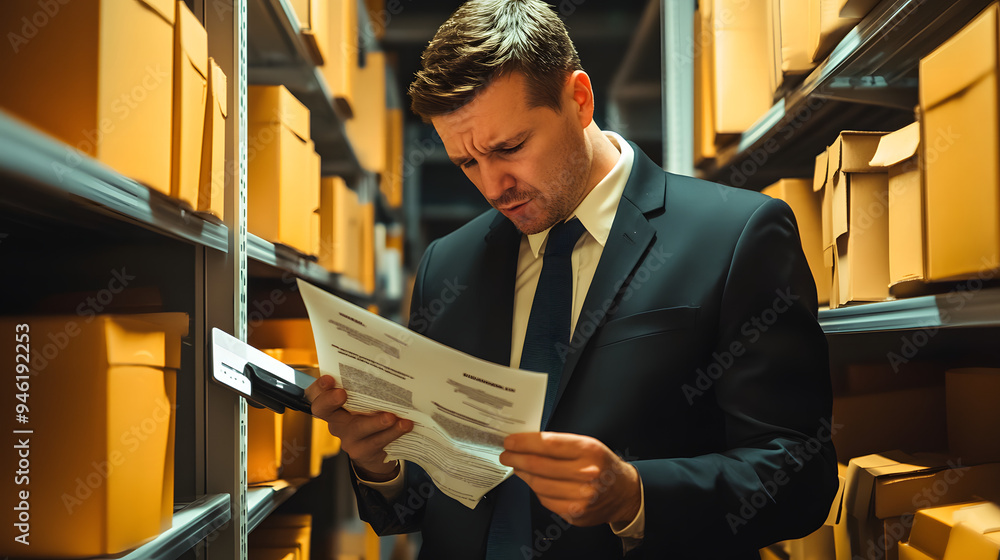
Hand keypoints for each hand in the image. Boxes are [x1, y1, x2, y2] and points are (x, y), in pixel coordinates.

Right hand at [305, 375, 413, 481]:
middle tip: (341, 393)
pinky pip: (376, 441)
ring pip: (357, 427)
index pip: (316, 393)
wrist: (377, 452)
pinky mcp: (361, 451)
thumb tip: (390, 367)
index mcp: (334, 405)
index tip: (328, 379)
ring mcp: (347, 437)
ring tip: (391, 417)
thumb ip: (369, 389)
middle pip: (323, 409)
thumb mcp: (367, 403)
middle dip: (330, 400)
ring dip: (375, 421)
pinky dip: (392, 432)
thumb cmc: (372, 418)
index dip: (318, 386)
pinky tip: (404, 425)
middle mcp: (336, 420)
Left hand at [499, 432, 640, 526]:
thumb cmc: (602, 465)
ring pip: (538, 484)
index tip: (510, 441)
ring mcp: (581, 496)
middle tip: (506, 454)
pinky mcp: (575, 513)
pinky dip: (536, 489)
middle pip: (539, 465)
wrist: (624, 493)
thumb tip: (526, 443)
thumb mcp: (588, 445)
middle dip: (516, 458)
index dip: (524, 442)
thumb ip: (560, 444)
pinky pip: (545, 500)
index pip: (548, 444)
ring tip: (517, 467)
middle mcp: (586, 473)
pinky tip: (533, 482)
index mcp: (589, 450)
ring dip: (522, 474)